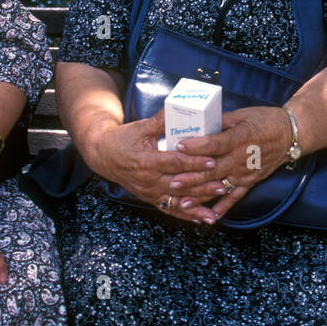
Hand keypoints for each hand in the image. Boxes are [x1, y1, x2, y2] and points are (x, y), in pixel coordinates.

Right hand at [85, 112, 219, 225]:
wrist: (104, 155)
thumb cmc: (124, 139)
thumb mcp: (141, 127)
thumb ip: (161, 120)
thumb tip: (180, 106)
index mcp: (146, 161)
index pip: (174, 163)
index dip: (193, 162)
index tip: (212, 161)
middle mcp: (148, 180)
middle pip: (179, 184)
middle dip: (202, 185)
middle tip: (222, 183)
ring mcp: (149, 192)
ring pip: (177, 200)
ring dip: (198, 204)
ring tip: (216, 205)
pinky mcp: (150, 199)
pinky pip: (170, 209)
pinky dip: (187, 215)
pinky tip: (202, 219)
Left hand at [171, 107, 293, 222]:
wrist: (291, 134)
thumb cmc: (265, 120)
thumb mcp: (242, 114)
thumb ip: (220, 121)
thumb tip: (197, 123)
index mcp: (239, 138)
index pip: (215, 143)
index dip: (196, 145)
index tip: (179, 146)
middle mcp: (241, 158)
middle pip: (213, 169)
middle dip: (191, 176)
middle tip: (171, 181)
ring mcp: (246, 173)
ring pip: (220, 186)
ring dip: (201, 195)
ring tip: (182, 203)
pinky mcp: (250, 181)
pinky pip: (235, 197)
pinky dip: (223, 207)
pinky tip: (210, 217)